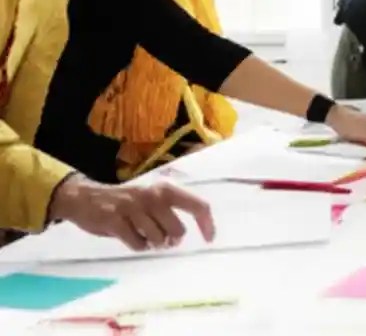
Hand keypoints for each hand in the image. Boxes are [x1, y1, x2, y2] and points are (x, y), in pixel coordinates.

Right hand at [49, 176, 214, 251]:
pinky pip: (137, 244)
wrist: (85, 198)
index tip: (210, 239)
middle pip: (178, 230)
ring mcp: (133, 208)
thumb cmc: (126, 202)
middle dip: (171, 239)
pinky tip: (129, 237)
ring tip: (141, 234)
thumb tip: (181, 237)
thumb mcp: (152, 198)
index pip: (198, 205)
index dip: (207, 224)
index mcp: (165, 189)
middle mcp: (152, 196)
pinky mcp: (115, 221)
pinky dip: (137, 246)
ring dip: (152, 242)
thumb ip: (169, 212)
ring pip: (158, 239)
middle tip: (161, 239)